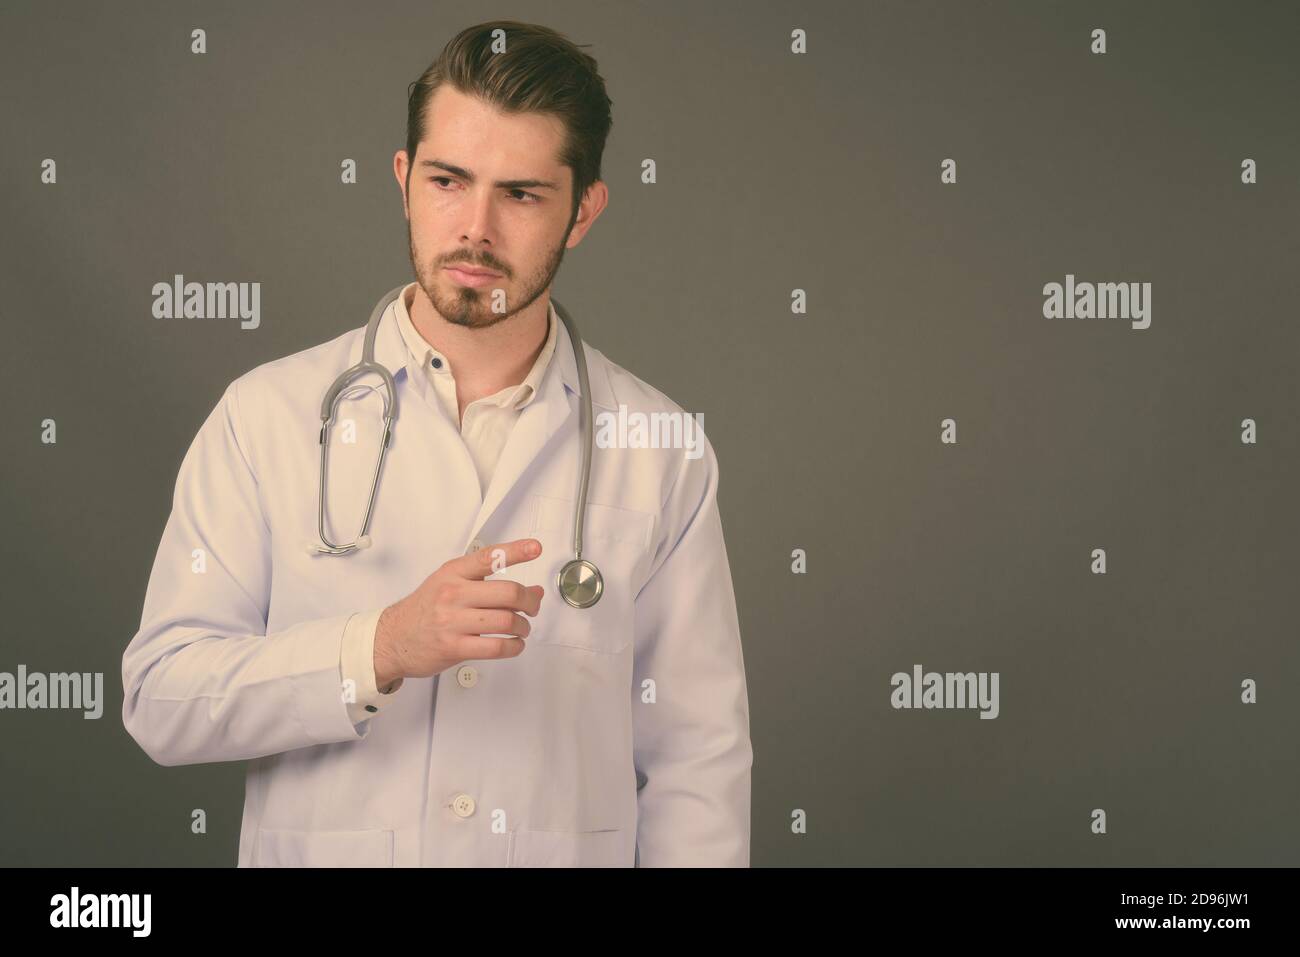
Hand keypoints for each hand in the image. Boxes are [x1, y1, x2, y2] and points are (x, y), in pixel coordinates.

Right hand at [373, 539, 544, 687]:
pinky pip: (496, 647)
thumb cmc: (424, 610)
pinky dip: (514, 647)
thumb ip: (489, 585)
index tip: (534, 548)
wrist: (393, 639)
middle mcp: (453, 593)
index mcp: (453, 573)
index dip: (516, 551)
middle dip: (530, 601)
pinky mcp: (454, 647)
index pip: (489, 557)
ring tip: (522, 629)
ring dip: (523, 627)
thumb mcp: (451, 585)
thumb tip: (533, 591)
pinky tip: (514, 644)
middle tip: (532, 607)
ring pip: (507, 620)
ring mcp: (452, 621)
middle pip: (508, 592)